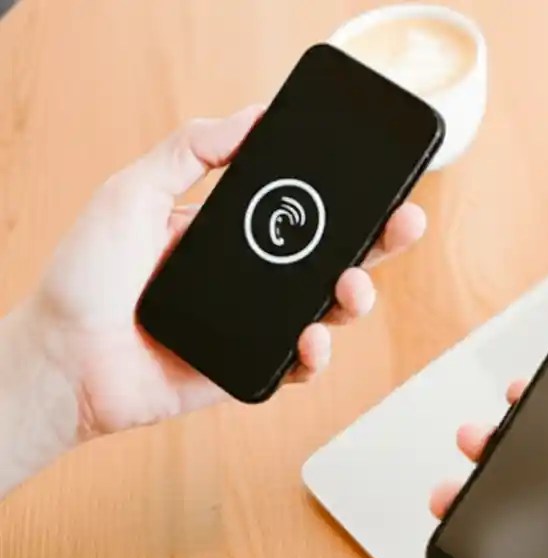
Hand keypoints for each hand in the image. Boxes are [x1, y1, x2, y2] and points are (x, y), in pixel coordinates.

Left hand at [28, 106, 427, 437]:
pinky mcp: (251, 370)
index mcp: (233, 234)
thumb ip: (189, 151)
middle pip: (335, 257)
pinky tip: (309, 339)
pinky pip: (301, 365)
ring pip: (330, 311)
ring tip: (352, 288)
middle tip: (405, 223)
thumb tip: (251, 115)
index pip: (304, 212)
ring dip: (355, 298)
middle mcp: (254, 279)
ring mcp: (257, 326)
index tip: (379, 182)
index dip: (347, 200)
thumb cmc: (85, 279)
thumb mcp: (132, 193)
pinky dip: (316, 355)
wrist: (62, 360)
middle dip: (379, 242)